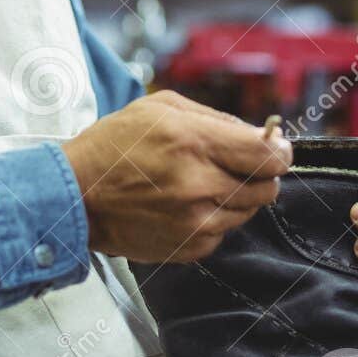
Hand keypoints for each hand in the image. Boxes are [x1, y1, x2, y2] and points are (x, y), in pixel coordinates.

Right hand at [62, 91, 291, 263]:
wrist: (77, 195)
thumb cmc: (116, 145)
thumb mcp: (163, 108)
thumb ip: (217, 119)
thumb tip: (260, 135)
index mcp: (195, 142)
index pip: (269, 156)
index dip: (281, 152)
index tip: (276, 149)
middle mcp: (199, 185)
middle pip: (267, 188)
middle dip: (259, 174)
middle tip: (235, 165)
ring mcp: (194, 222)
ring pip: (248, 212)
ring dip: (235, 197)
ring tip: (201, 183)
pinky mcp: (187, 248)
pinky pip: (223, 234)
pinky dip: (214, 220)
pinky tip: (186, 205)